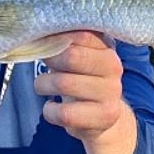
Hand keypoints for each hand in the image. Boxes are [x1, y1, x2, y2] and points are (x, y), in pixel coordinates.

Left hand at [35, 31, 136, 153]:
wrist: (105, 118)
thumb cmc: (84, 82)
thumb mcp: (82, 61)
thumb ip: (67, 46)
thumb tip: (38, 36)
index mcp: (108, 50)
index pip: (82, 35)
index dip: (56, 38)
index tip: (43, 42)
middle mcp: (114, 69)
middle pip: (72, 57)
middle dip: (50, 59)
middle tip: (44, 64)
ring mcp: (111, 94)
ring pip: (64, 84)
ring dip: (43, 84)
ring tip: (43, 86)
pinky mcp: (103, 117)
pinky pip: (64, 113)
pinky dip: (49, 111)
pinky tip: (52, 108)